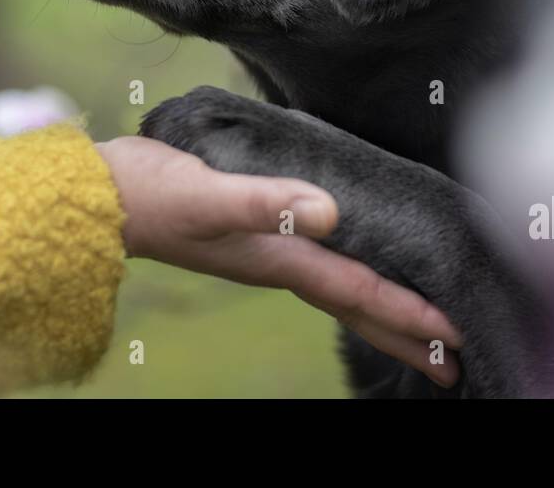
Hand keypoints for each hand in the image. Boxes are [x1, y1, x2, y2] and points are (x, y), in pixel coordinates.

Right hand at [96, 135, 461, 387]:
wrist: (97, 197)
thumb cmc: (148, 193)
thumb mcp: (206, 195)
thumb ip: (266, 202)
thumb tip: (331, 213)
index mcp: (278, 256)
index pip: (358, 291)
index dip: (408, 313)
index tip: (456, 335)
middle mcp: (277, 261)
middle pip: (355, 305)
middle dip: (405, 333)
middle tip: (455, 359)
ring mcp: (264, 252)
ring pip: (339, 289)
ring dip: (381, 312)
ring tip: (419, 329)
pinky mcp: (251, 233)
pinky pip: (316, 267)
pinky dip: (347, 280)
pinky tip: (350, 272)